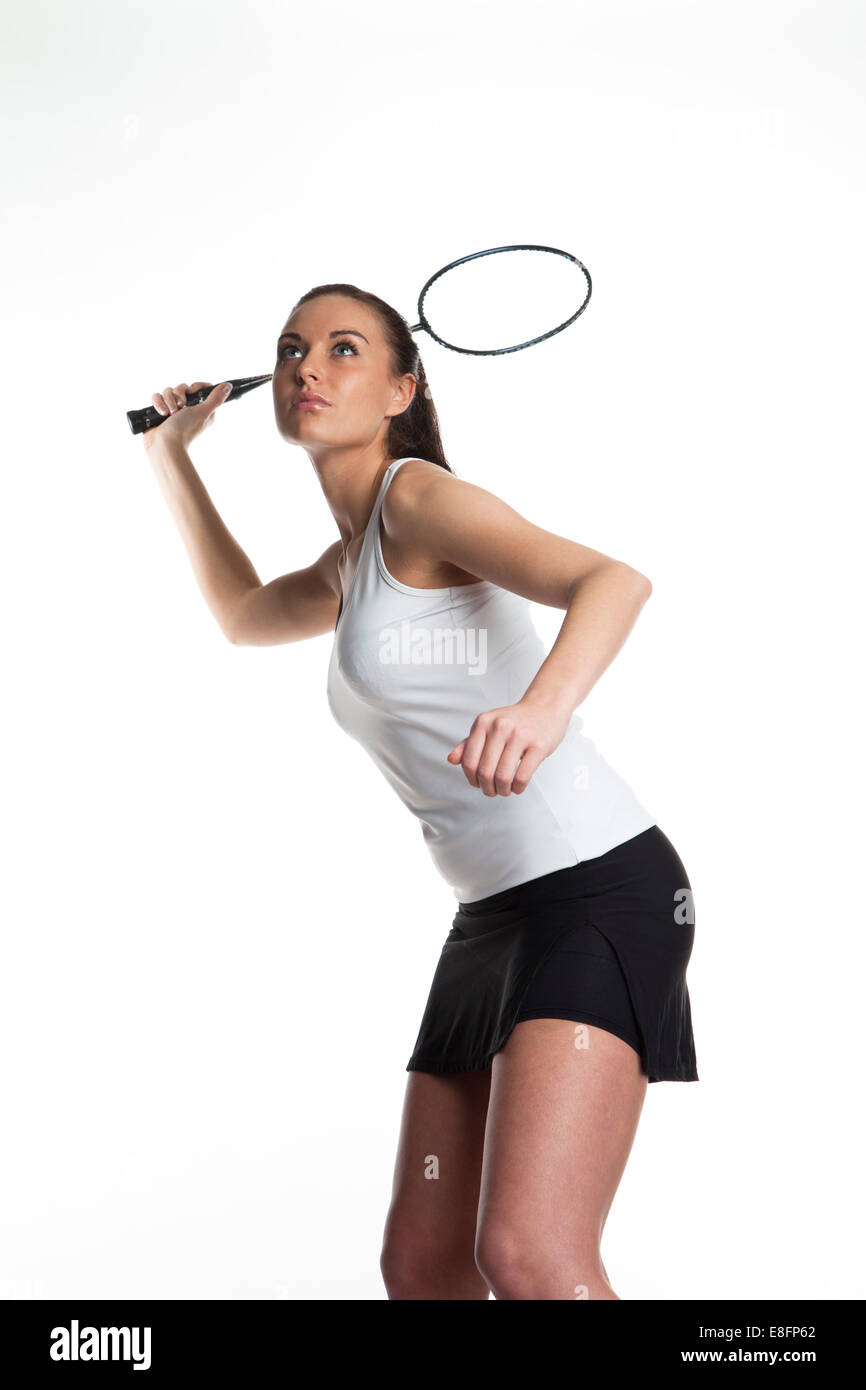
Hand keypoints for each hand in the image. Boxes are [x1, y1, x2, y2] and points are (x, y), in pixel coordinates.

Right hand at [142, 380, 231, 453]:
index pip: (200, 387)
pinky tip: (161, 413)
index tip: (191, 391)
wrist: (164, 445)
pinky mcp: (160, 410)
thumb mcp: (203, 412)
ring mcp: (173, 409)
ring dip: (168, 400)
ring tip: (170, 413)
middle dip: (178, 394)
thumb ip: (216, 399)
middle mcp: (188, 408)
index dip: (195, 386)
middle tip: (180, 407)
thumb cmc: (185, 430)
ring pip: (168, 390)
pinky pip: (157, 396)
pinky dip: (158, 403)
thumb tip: (228, 386)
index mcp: (201, 408)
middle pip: (182, 387)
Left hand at [446, 695, 572, 795]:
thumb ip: (469, 742)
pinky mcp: (538, 746)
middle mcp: (499, 727)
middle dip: (487, 788)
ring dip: (502, 790)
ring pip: (503, 776)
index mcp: (483, 723)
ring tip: (505, 790)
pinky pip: (522, 776)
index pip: (468, 761)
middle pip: (484, 771)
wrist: (546, 705)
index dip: (471, 778)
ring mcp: (520, 736)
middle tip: (492, 791)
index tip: (478, 784)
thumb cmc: (516, 720)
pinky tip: (518, 786)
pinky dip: (518, 788)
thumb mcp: (489, 725)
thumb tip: (452, 760)